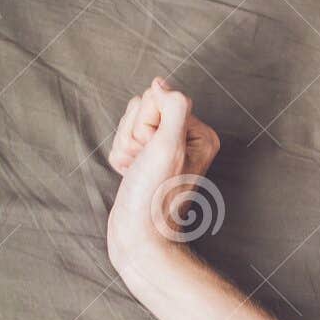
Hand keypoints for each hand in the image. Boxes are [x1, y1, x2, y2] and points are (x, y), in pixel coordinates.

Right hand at [105, 78, 220, 257]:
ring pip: (129, 125)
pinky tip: (131, 176)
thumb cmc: (155, 195)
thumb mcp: (169, 146)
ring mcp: (163, 151)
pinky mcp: (145, 161)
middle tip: (144, 162)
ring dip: (126, 147)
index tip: (154, 151)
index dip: (148, 123)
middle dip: (135, 135)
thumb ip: (172, 107)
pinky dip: (120, 159)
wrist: (140, 235)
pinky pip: (120, 142)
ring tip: (138, 171)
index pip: (158, 99)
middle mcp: (184, 139)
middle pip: (142, 108)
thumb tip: (160, 84)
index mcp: (199, 133)